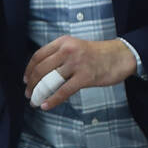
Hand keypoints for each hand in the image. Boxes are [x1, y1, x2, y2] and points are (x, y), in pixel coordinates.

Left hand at [23, 37, 137, 110]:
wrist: (121, 55)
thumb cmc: (99, 54)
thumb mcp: (76, 46)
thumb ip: (60, 54)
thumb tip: (42, 71)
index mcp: (64, 42)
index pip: (38, 56)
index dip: (29, 69)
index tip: (26, 79)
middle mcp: (68, 50)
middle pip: (41, 69)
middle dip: (32, 84)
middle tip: (29, 94)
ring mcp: (77, 64)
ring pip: (50, 81)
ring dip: (40, 93)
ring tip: (35, 101)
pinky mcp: (85, 77)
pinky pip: (64, 91)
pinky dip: (52, 100)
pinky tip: (46, 105)